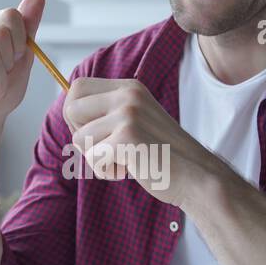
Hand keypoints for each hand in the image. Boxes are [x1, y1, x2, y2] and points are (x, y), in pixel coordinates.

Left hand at [61, 77, 220, 205]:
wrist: (196, 176)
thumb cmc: (162, 155)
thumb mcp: (136, 121)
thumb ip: (109, 112)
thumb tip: (69, 111)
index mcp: (130, 88)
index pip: (77, 87)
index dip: (76, 114)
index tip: (94, 133)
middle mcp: (128, 95)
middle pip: (71, 108)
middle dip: (80, 135)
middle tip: (105, 149)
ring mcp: (128, 114)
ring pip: (79, 138)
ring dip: (96, 158)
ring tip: (123, 162)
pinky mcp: (127, 137)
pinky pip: (92, 157)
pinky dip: (105, 171)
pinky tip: (127, 170)